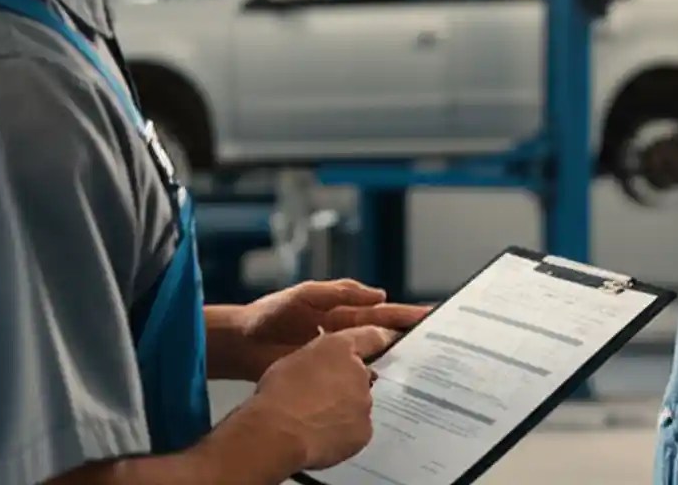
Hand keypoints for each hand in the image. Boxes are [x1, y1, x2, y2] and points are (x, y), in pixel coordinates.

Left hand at [238, 279, 428, 371]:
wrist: (242, 343)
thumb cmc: (270, 314)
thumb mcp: (306, 295)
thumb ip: (341, 292)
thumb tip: (379, 294)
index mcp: (342, 309)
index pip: (381, 310)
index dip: (405, 313)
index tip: (429, 315)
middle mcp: (344, 332)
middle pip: (384, 334)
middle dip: (409, 335)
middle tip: (435, 341)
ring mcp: (336, 353)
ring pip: (373, 357)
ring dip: (394, 360)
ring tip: (419, 365)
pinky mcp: (326, 373)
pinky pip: (354, 377)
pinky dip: (371, 380)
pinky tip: (386, 385)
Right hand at [255, 326, 395, 469]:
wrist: (277, 433)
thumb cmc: (277, 392)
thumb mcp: (295, 360)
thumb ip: (319, 357)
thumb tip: (327, 365)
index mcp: (341, 348)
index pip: (372, 336)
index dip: (378, 339)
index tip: (384, 341)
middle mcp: (360, 373)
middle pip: (362, 376)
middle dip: (348, 383)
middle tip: (323, 396)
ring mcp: (365, 404)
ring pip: (359, 404)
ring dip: (346, 408)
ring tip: (318, 420)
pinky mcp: (364, 431)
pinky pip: (357, 429)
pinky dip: (345, 432)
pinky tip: (323, 436)